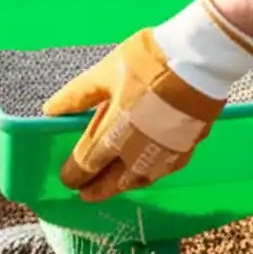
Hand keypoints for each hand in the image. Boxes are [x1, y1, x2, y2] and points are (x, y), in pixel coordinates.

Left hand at [42, 0, 252, 202]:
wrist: (202, 58)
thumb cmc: (149, 61)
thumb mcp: (105, 72)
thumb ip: (77, 96)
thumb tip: (50, 111)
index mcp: (114, 133)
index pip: (86, 164)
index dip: (73, 175)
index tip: (67, 179)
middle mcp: (137, 153)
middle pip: (111, 182)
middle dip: (95, 189)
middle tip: (85, 194)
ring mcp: (164, 155)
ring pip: (137, 181)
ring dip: (121, 186)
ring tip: (112, 186)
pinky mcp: (186, 150)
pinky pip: (161, 172)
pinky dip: (146, 175)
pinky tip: (143, 172)